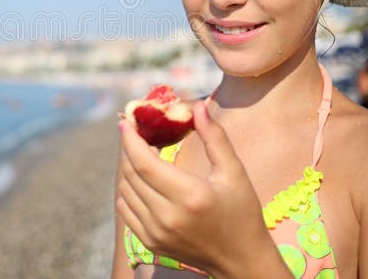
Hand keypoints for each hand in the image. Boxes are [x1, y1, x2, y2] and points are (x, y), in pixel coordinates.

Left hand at [116, 102, 287, 276]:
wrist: (240, 261)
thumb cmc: (242, 213)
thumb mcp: (234, 173)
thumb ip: (214, 138)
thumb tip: (197, 106)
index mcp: (190, 196)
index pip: (144, 164)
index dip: (131, 140)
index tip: (126, 122)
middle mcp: (168, 216)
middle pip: (131, 174)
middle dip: (128, 149)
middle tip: (133, 132)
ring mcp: (156, 232)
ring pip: (125, 190)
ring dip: (127, 168)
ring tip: (139, 152)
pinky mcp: (150, 242)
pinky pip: (126, 209)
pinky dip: (128, 189)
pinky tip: (141, 179)